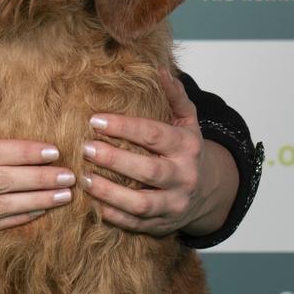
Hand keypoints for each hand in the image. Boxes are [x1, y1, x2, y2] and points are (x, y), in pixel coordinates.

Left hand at [81, 70, 223, 236]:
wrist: (208, 192)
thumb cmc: (187, 151)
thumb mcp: (188, 122)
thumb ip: (175, 96)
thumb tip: (159, 69)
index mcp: (187, 147)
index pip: (154, 135)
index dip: (124, 127)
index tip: (95, 120)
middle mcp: (184, 176)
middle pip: (149, 170)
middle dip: (115, 160)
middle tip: (86, 149)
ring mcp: (175, 204)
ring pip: (142, 203)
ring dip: (110, 193)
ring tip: (84, 180)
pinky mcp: (164, 224)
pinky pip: (137, 224)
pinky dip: (115, 216)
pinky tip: (94, 204)